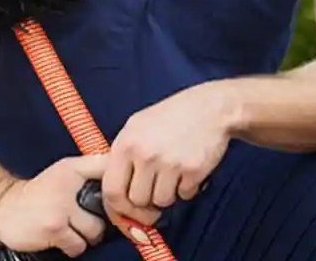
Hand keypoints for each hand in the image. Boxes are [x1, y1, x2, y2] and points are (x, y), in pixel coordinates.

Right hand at [0, 154, 108, 256]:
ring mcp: (61, 208)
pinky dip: (72, 246)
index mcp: (74, 168)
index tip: (117, 194)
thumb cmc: (39, 191)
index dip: (117, 184)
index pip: (107, 167)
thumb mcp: (66, 170)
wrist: (4, 206)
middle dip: (99, 218)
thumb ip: (93, 167)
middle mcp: (68, 184)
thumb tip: (121, 169)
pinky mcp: (54, 230)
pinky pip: (78, 246)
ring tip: (73, 228)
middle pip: (107, 210)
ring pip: (94, 232)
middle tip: (86, 218)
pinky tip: (62, 237)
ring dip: (86, 235)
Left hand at [102, 83, 235, 236]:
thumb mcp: (136, 126)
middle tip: (157, 185)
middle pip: (138, 201)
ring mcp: (170, 162)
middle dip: (148, 199)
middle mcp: (145, 154)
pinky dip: (188, 188)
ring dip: (169, 193)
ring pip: (162, 202)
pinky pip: (185, 195)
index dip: (119, 206)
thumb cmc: (172, 116)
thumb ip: (120, 156)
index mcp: (126, 144)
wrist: (211, 107)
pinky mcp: (193, 169)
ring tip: (174, 173)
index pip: (112, 190)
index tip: (128, 209)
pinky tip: (188, 169)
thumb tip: (104, 186)